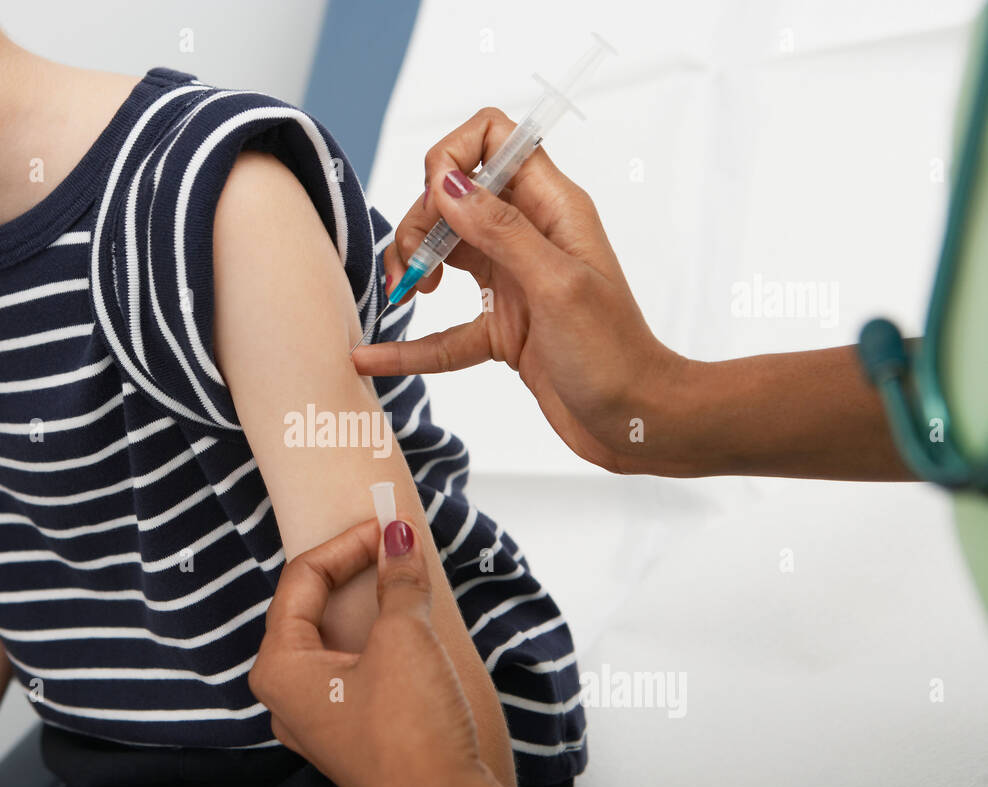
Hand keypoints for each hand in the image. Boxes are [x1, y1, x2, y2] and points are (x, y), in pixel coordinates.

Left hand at [249, 517, 487, 786]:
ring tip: (402, 575)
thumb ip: (398, 581)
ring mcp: (317, 719)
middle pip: (310, 608)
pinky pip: (353, 668)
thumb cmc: (410, 733)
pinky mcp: (351, 735)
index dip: (347, 544)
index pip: (302, 581)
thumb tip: (398, 537)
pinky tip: (407, 625)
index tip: (387, 524)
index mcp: (278, 669)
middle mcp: (287, 696)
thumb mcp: (405, 639)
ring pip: (334, 639)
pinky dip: (378, 638)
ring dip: (368, 604)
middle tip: (392, 541)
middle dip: (353, 570)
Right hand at [356, 108, 685, 473]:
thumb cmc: (615, 354)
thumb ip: (500, 230)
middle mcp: (529, 237)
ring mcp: (513, 283)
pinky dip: (410, 344)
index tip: (434, 203)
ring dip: (411, 270)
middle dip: (419, 224)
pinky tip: (373, 357)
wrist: (638, 422)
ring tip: (401, 299)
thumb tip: (446, 181)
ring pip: (443, 255)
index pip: (493, 139)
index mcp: (552, 208)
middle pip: (453, 199)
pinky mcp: (501, 329)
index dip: (452, 156)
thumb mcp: (556, 285)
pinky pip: (444, 330)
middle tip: (414, 270)